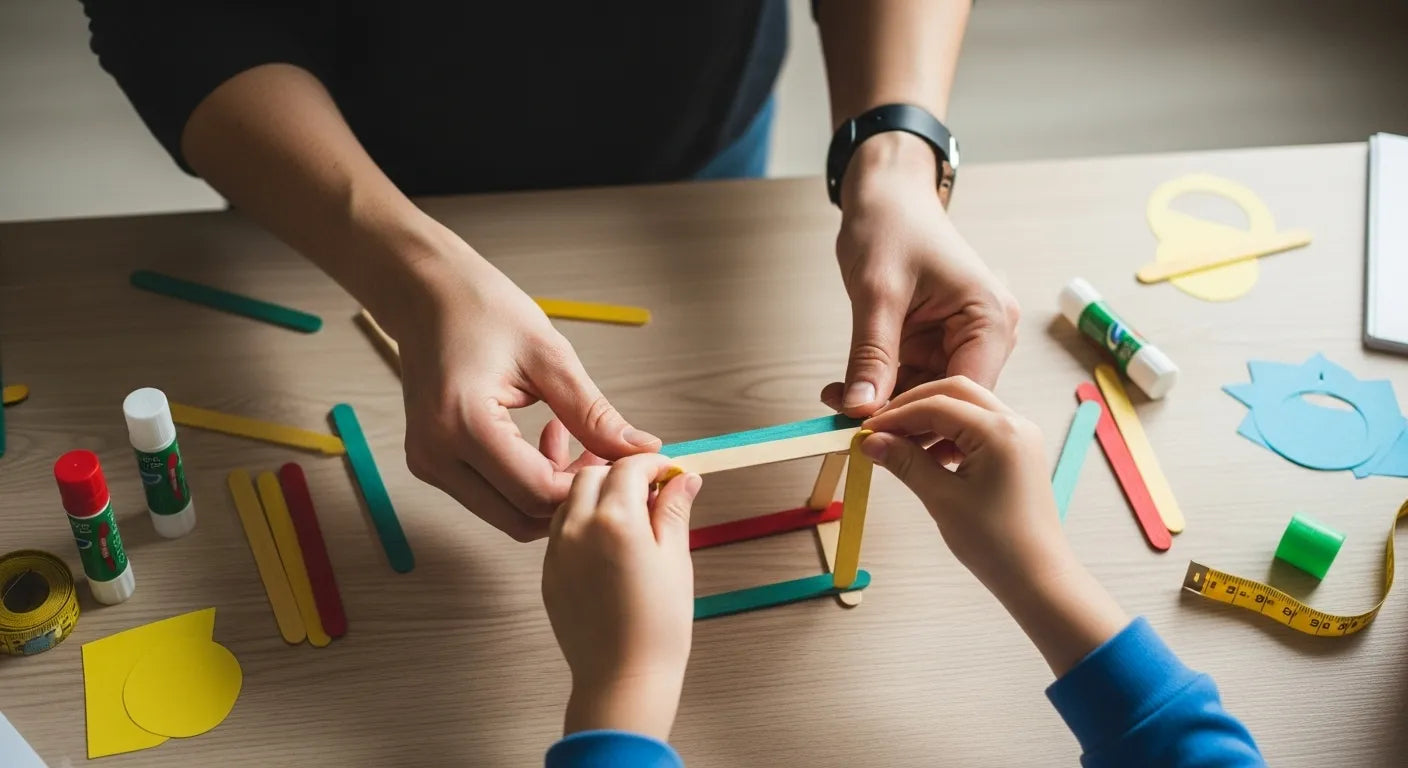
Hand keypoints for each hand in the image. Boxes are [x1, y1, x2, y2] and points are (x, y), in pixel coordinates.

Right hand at [392, 242, 660, 540]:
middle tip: (604, 458)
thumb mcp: (549, 356)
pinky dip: (525, 484)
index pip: (537, 491)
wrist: (425, 294)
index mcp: (462, 424)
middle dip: (570, 499)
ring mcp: (429, 464)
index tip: (622, 463)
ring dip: (549, 494)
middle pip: (520, 517)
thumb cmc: (482, 310)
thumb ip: (593, 413)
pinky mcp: (432, 464)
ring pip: (505, 514)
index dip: (587, 486)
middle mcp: (436, 456)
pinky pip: (490, 497)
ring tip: (576, 443)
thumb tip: (642, 448)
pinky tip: (548, 441)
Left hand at [542, 454, 700, 739]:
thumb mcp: (676, 559)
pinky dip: (582, 521)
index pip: (629, 466)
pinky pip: (561, 530)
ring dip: (598, 494)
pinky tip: (608, 540)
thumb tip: (684, 478)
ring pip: (571, 499)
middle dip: (621, 472)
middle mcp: (578, 529)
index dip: (652, 463)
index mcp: (615, 521)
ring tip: (629, 514)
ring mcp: (558, 551)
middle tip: (651, 490)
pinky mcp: (549, 572)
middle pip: (593, 474)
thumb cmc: (657, 626)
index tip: (669, 473)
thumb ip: (674, 510)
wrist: (623, 678)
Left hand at [823, 133, 1019, 420]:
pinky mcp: (938, 343)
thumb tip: (860, 409)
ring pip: (927, 395)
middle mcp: (988, 334)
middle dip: (899, 416)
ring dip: (884, 406)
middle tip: (845, 428)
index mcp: (991, 319)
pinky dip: (881, 389)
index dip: (922, 420)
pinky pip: (912, 380)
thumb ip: (872, 354)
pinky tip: (845, 394)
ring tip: (836, 409)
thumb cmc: (890, 226)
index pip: (966, 392)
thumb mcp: (878, 293)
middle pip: (950, 401)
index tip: (874, 435)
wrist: (887, 195)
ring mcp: (964, 340)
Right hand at [859, 376, 1126, 674]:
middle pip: (954, 392)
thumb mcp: (942, 499)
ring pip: (966, 407)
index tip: (865, 431)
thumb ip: (906, 463)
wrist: (1038, 578)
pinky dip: (948, 434)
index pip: (935, 405)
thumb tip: (871, 442)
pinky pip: (977, 427)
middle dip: (913, 406)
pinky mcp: (1017, 452)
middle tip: (880, 429)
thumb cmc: (997, 545)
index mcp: (1000, 431)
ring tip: (898, 445)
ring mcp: (1019, 436)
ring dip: (930, 419)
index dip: (895, 416)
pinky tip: (926, 456)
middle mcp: (1014, 424)